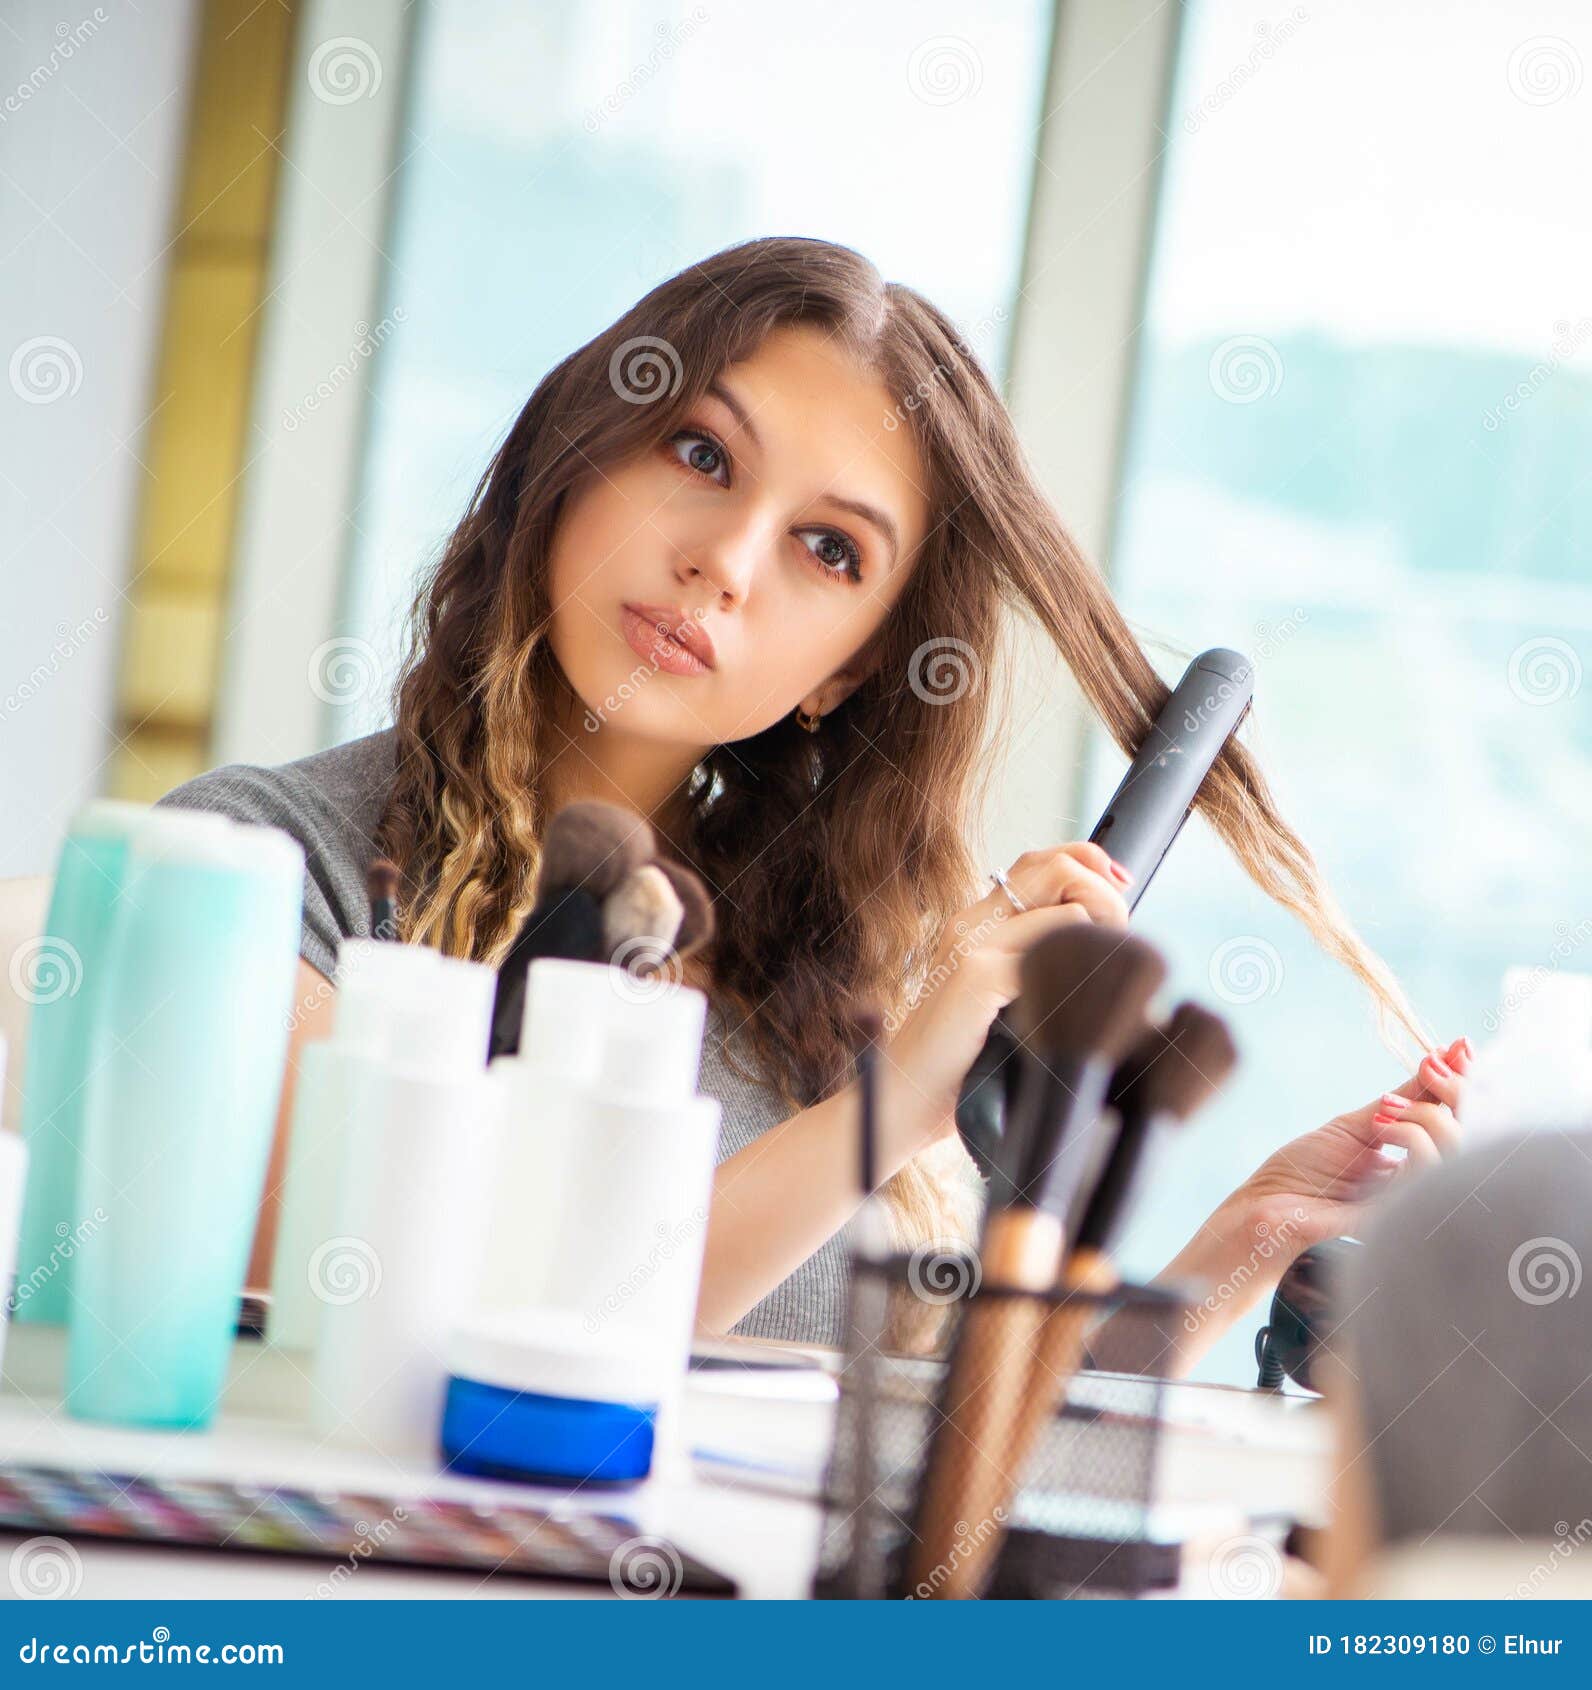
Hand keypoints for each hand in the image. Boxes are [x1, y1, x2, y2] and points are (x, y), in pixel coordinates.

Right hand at [882, 844, 1132, 1151]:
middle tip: (1121, 934)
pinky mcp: (976, 976)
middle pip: (1056, 862)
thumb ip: (1032, 971)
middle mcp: (971, 921)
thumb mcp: (1001, 1004)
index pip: (1043, 861)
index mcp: (976, 923)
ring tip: (1106, 960)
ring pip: (1060, 886)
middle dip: (1106, 890)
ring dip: (1103, 916)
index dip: (1090, 868)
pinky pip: (1051, 936)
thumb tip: (1103, 959)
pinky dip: (1082, 952)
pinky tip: (1084, 987)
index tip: (1119, 897)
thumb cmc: (958, 1063)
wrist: (902, 1097)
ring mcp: (972, 944)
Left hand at [1162, 1034, 1471, 1356]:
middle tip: (1431, 1066)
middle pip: (1472, 1134)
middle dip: (1456, 1091)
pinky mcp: (1404, 1213)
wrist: (1266, 1208)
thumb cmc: (1302, 1172)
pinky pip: (1431, 1171)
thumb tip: (1439, 1058)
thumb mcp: (1357, 1125)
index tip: (1463, 1046)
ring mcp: (1417, 1199)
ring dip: (1427, 1116)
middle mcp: (1424, 1182)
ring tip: (1385, 1110)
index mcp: (1417, 1162)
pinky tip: (1382, 1126)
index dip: (1467, 1084)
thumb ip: (1402, 1100)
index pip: (1459, 1121)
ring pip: (1459, 1151)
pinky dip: (1412, 1137)